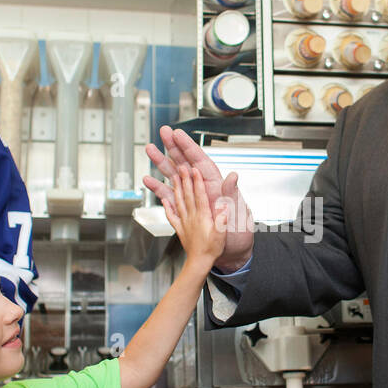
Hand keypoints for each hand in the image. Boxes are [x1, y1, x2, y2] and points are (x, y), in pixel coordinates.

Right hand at [144, 126, 253, 271]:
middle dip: (174, 147)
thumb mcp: (238, 214)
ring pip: (175, 176)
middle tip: (163, 132)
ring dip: (162, 163)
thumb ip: (232, 194)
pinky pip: (170, 196)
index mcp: (216, 187)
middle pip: (186, 163)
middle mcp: (203, 189)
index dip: (189, 147)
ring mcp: (193, 199)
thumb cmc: (239, 234)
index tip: (179, 134)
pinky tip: (148, 180)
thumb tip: (233, 176)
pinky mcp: (186, 210)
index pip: (201, 162)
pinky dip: (159, 187)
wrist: (232, 254)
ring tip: (150, 150)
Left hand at [163, 166, 227, 266]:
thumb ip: (222, 220)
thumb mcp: (221, 235)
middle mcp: (191, 218)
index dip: (197, 182)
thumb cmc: (211, 250)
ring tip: (173, 176)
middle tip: (181, 166)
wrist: (199, 263)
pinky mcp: (180, 228)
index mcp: (203, 218)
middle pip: (187, 195)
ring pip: (178, 201)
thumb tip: (224, 206)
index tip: (194, 169)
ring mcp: (184, 222)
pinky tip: (164, 199)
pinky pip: (172, 215)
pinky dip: (167, 206)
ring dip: (176, 188)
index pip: (199, 196)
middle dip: (184, 179)